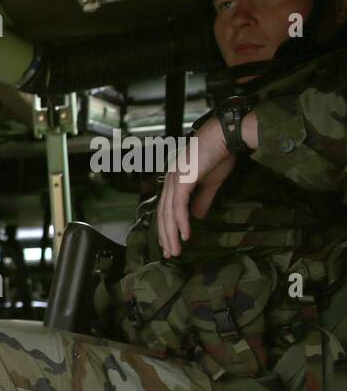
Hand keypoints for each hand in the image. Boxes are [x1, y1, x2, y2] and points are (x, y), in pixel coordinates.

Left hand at [156, 117, 237, 258]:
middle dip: (166, 236)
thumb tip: (197, 218)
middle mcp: (170, 181)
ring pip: (168, 214)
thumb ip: (202, 200)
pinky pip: (179, 207)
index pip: (166, 209)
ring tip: (175, 251)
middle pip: (163, 215)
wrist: (225, 136)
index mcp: (175, 181)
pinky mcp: (182, 180)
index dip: (167, 227)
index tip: (170, 243)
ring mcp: (174, 180)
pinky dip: (181, 223)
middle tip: (169, 253)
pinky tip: (185, 236)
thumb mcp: (211, 183)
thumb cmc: (219, 155)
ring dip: (171, 234)